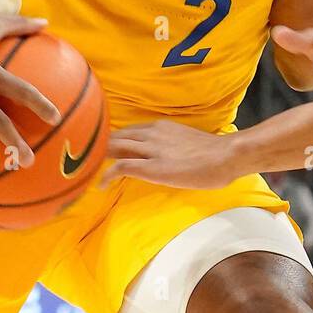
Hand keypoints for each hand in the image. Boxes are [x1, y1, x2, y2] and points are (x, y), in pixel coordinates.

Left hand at [101, 121, 241, 189]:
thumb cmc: (214, 153)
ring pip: (113, 147)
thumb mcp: (187, 142)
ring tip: (88, 173)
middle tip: (86, 162)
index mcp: (160, 126)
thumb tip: (168, 157)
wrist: (226, 156)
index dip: (113, 142)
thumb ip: (171, 145)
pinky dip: (108, 175)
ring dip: (98, 159)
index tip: (103, 153)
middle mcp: (151, 133)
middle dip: (98, 148)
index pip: (128, 131)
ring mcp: (151, 149)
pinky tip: (102, 185)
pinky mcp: (153, 167)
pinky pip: (121, 166)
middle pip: (115, 136)